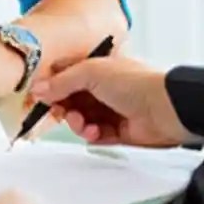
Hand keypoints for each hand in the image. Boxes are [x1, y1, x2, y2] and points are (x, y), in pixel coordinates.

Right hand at [30, 55, 189, 147]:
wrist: (166, 108)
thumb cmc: (135, 82)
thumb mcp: (91, 72)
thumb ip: (61, 81)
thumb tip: (38, 89)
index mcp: (96, 68)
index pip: (65, 76)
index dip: (52, 87)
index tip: (42, 96)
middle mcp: (102, 88)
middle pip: (70, 100)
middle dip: (63, 108)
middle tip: (62, 112)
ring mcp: (110, 109)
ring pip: (80, 119)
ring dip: (77, 123)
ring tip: (83, 123)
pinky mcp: (118, 131)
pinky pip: (94, 135)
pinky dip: (90, 135)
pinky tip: (94, 132)